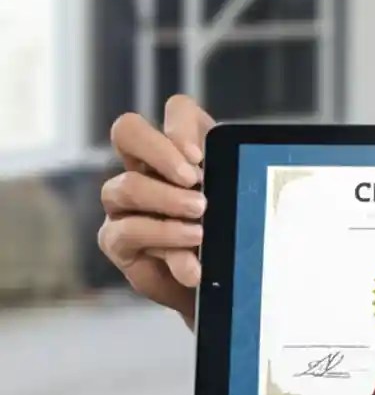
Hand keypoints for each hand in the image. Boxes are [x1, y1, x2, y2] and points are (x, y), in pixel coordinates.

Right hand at [97, 94, 215, 328]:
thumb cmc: (231, 235)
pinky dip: (164, 244)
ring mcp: (125, 203)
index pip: (176, 110)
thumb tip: (218, 194)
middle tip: (195, 181)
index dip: (181, 125)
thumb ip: (229, 190)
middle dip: (159, 152)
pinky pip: (127, 232)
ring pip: (125, 185)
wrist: (218, 284)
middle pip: (127, 130)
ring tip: (201, 227)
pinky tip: (192, 264)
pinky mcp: (117, 239)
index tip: (200, 157)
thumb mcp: (237, 206)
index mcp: (182, 150)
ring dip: (166, 203)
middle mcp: (146, 168)